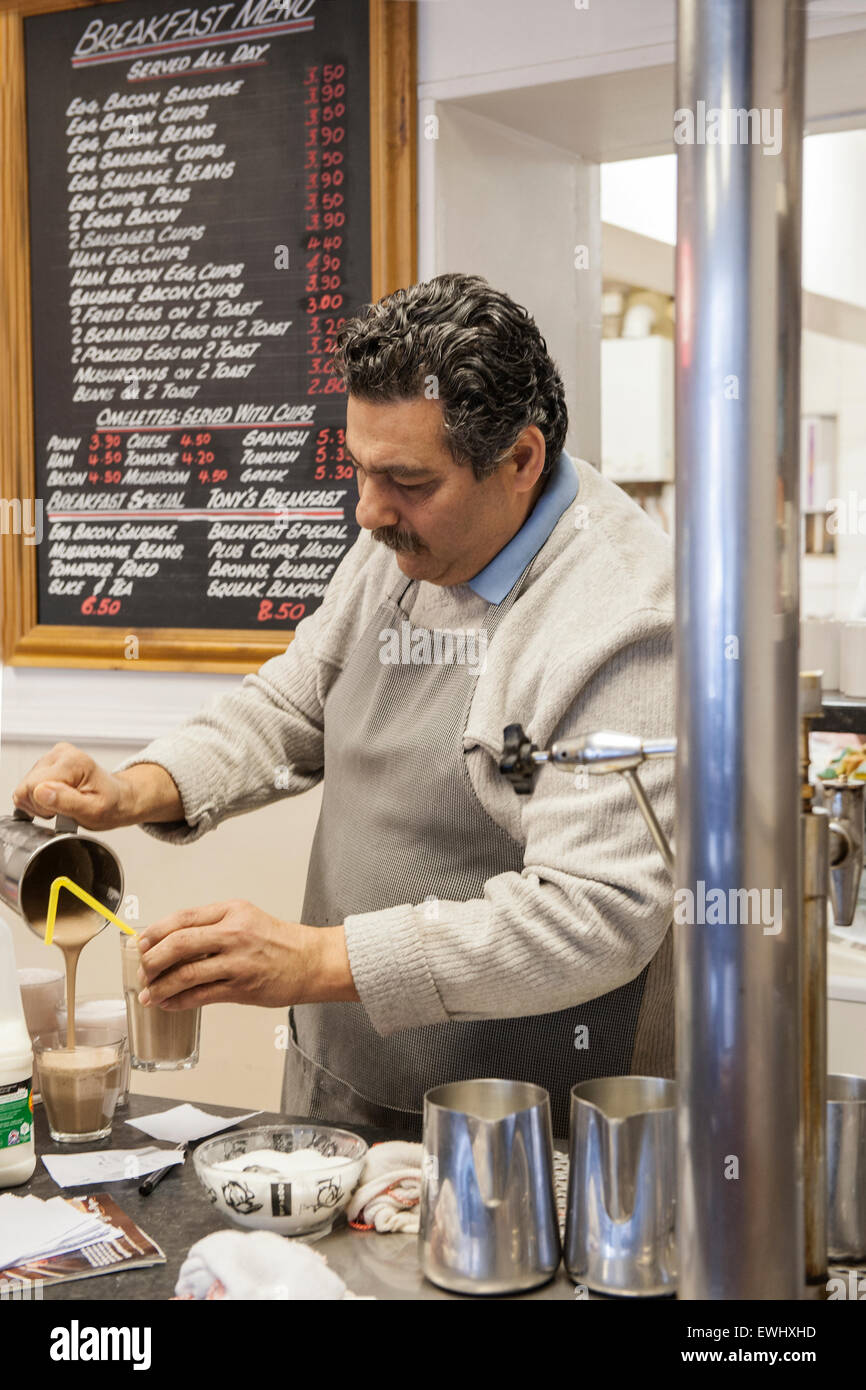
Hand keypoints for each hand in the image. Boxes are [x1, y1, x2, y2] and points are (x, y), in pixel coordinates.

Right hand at [13, 742, 137, 829]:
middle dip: (40, 805)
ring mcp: (52, 756)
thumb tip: (40, 792)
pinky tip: (55, 799)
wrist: (118, 798)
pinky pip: (26, 786)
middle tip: (63, 808)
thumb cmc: (110, 804)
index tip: (62, 810)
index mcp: (73, 762)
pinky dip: (37, 798)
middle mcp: (61, 753)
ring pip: (24, 787)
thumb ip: (66, 801)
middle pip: (26, 786)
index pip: (34, 787)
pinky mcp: (46, 763)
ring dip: (40, 802)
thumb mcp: (93, 811)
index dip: (43, 806)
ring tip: (62, 804)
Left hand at [135, 899, 358, 1010]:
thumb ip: (212, 925)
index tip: (141, 943)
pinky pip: (201, 995)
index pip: (183, 918)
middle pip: (179, 944)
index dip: (156, 932)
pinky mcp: (242, 987)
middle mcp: (233, 933)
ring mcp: (237, 961)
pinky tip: (168, 1003)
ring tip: (149, 994)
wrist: (311, 961)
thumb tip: (171, 940)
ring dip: (161, 986)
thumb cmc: (278, 941)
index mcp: (231, 911)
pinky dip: (179, 1001)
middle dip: (152, 960)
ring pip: (186, 974)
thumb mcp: (245, 918)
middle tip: (142, 971)